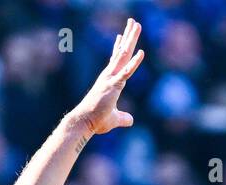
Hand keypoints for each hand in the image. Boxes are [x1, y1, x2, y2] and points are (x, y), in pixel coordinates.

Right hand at [70, 17, 144, 136]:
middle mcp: (109, 75)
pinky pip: (126, 72)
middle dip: (129, 36)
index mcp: (108, 80)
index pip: (115, 61)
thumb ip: (123, 117)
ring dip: (131, 39)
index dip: (119, 47)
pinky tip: (141, 52)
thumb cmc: (95, 120)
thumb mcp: (113, 118)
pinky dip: (134, 63)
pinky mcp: (113, 86)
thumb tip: (131, 120)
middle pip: (121, 52)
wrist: (83, 122)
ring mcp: (111, 78)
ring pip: (123, 55)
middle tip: (134, 22)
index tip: (122, 36)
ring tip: (137, 25)